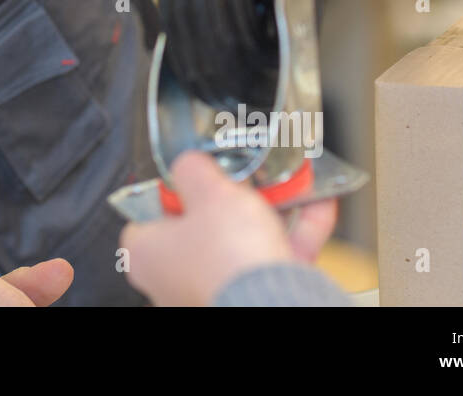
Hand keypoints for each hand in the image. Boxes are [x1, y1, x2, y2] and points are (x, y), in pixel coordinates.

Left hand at [120, 151, 336, 306]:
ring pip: (243, 239)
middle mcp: (175, 278)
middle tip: (246, 175)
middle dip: (232, 195)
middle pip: (201, 223)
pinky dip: (298, 229)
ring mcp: (215, 288)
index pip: (148, 212)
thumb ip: (192, 168)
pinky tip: (316, 203)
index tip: (193, 172)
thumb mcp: (207, 191)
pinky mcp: (253, 296)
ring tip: (286, 182)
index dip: (172, 187)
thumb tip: (189, 161)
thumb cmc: (227, 261)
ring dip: (270, 208)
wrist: (273, 302)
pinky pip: (276, 255)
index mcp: (146, 254)